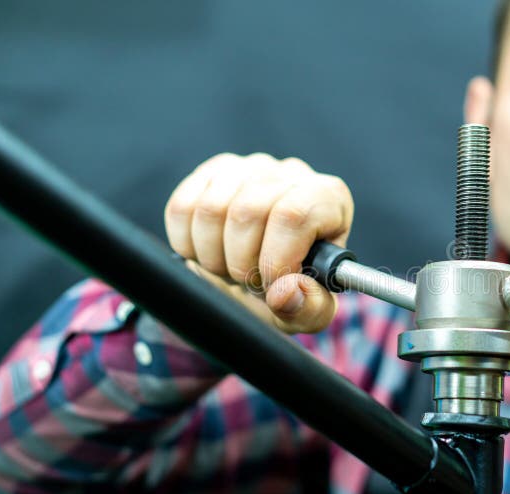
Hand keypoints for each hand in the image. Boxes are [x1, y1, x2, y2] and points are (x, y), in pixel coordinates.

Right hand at [164, 153, 353, 332]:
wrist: (266, 278)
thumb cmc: (294, 287)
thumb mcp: (312, 309)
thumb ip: (309, 306)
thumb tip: (285, 291)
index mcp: (328, 198)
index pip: (293, 215)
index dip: (275, 260)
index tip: (270, 287)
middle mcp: (290, 174)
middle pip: (248, 212)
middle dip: (241, 264)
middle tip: (249, 282)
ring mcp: (248, 168)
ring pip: (211, 208)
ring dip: (213, 256)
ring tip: (231, 271)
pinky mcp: (212, 174)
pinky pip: (182, 207)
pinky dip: (188, 244)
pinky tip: (210, 255)